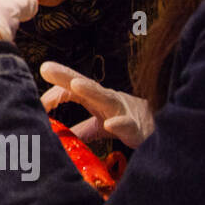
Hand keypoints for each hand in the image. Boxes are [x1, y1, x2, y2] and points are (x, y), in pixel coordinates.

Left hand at [39, 61, 153, 147]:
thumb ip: (81, 129)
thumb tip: (57, 136)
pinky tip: (111, 124)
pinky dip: (120, 124)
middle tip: (46, 68)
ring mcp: (124, 112)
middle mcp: (109, 100)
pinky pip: (129, 125)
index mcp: (97, 99)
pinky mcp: (138, 128)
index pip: (72, 91)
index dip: (55, 94)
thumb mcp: (100, 126)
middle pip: (85, 85)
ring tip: (75, 85)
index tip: (39, 103)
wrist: (164, 131)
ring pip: (106, 98)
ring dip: (91, 91)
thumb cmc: (129, 123)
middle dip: (66, 76)